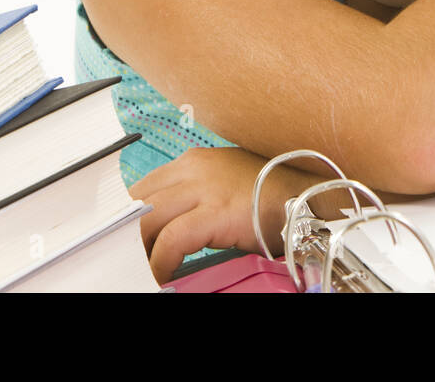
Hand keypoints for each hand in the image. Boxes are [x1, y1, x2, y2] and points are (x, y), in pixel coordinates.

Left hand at [127, 146, 326, 286]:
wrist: (308, 200)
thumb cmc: (271, 198)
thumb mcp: (225, 187)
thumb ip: (196, 196)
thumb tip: (169, 226)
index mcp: (195, 160)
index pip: (144, 187)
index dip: (130, 217)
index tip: (127, 240)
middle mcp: (195, 168)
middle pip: (140, 200)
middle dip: (128, 233)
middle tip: (127, 259)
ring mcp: (204, 187)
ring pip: (148, 218)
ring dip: (139, 248)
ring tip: (140, 270)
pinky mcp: (215, 212)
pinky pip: (172, 240)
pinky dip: (161, 261)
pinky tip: (163, 274)